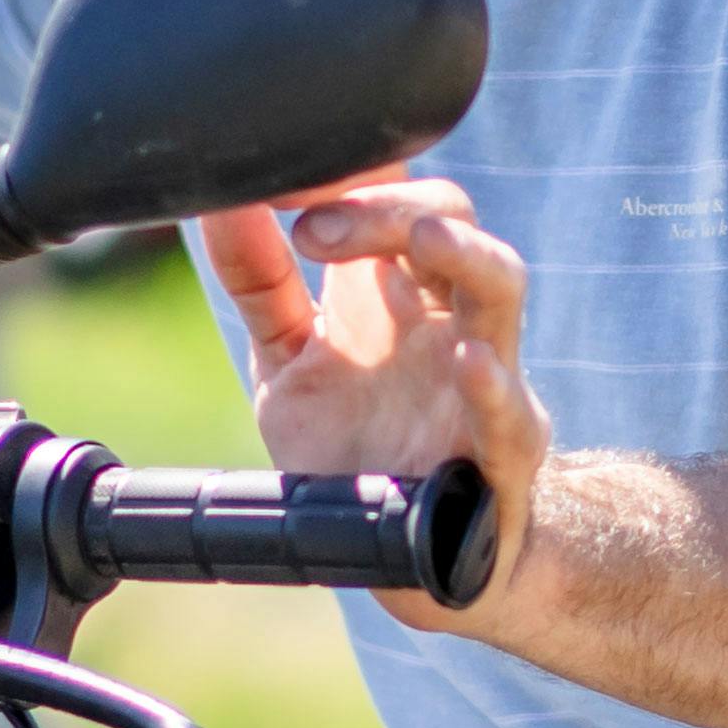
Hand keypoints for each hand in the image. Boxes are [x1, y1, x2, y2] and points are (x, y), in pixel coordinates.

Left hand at [199, 174, 552, 621]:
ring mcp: (485, 381)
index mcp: (402, 287)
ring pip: (502, 290)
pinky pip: (512, 415)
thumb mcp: (291, 359)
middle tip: (312, 228)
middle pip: (449, 220)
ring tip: (424, 237)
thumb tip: (215, 201)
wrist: (409, 557)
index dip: (352, 169)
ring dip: (468, 255)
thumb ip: (260, 283)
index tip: (277, 180)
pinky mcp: (503, 456)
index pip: (396, 191)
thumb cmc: (359, 446)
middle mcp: (449, 318)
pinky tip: (470, 362)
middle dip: (387, 206)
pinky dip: (494, 388)